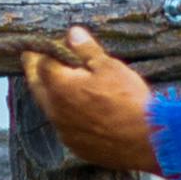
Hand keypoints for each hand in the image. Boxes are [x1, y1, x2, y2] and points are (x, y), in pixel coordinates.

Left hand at [17, 28, 157, 174]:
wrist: (147, 139)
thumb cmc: (128, 99)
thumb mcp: (109, 67)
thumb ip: (86, 50)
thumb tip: (73, 33)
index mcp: (59, 86)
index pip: (41, 62)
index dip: (48, 50)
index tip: (55, 44)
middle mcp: (54, 110)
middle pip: (37, 86)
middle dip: (36, 71)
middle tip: (33, 60)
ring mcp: (63, 131)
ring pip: (49, 108)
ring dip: (51, 94)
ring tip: (57, 84)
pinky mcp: (75, 146)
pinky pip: (64, 126)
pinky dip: (66, 115)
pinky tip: (78, 111)